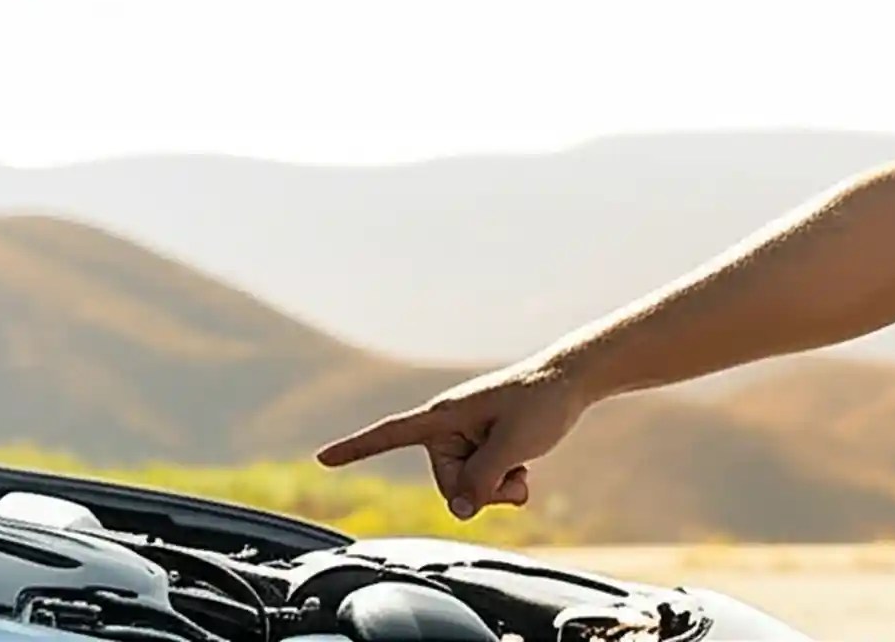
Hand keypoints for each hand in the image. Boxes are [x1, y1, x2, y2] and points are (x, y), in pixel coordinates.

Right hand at [316, 362, 592, 519]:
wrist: (572, 382)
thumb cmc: (541, 404)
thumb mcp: (512, 446)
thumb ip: (481, 482)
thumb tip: (457, 511)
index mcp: (443, 417)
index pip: (390, 435)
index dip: (356, 448)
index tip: (322, 458)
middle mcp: (448, 429)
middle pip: (447, 484)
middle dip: (481, 487)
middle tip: (514, 466)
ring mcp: (466, 440)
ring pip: (467, 489)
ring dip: (498, 487)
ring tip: (523, 462)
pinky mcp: (482, 448)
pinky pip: (483, 485)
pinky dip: (505, 483)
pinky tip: (524, 464)